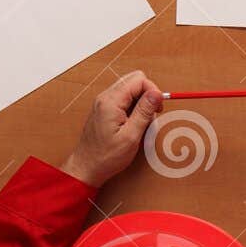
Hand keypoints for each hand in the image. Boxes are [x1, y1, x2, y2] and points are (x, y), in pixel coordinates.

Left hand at [61, 70, 162, 186]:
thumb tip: (157, 93)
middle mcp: (105, 97)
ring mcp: (104, 102)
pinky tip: (135, 123)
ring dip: (142, 102)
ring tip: (143, 122)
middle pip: (134, 80)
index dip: (153, 91)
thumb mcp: (131, 136)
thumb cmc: (107, 156)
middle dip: (149, 94)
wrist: (87, 166)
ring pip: (130, 89)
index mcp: (111, 101)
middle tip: (153, 114)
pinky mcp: (105, 109)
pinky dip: (134, 108)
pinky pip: (124, 99)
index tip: (158, 108)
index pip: (138, 80)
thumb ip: (144, 112)